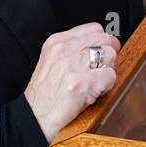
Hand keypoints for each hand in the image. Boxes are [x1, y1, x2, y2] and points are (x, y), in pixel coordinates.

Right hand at [23, 22, 120, 140]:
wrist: (35, 118)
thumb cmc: (45, 94)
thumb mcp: (52, 60)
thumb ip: (74, 49)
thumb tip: (105, 43)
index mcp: (56, 41)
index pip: (94, 28)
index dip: (101, 41)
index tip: (99, 54)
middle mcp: (65, 49)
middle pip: (105, 39)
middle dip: (107, 55)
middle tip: (98, 70)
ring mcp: (73, 66)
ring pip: (110, 55)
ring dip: (107, 69)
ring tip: (94, 82)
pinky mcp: (82, 83)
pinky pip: (111, 75)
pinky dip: (107, 86)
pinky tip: (94, 92)